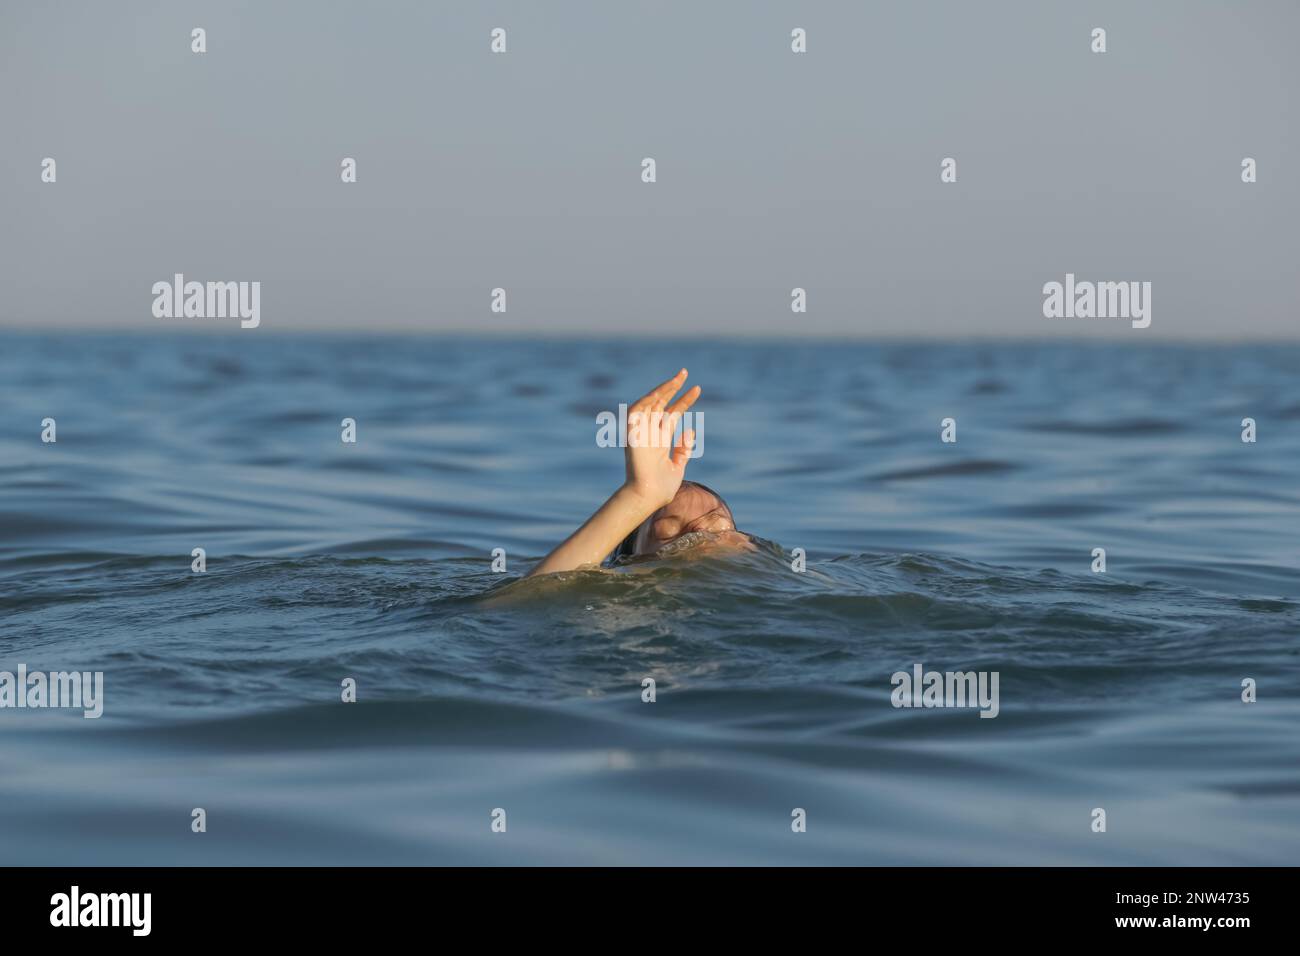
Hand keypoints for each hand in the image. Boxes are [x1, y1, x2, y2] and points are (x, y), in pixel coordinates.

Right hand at [623, 368, 699, 509]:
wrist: (649, 497)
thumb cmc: (662, 487)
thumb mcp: (678, 465)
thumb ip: (683, 449)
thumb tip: (690, 430)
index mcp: (660, 440)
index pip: (671, 414)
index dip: (683, 401)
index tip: (697, 389)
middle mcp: (650, 433)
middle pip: (661, 404)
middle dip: (672, 388)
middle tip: (685, 372)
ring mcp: (640, 432)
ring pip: (650, 403)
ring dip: (662, 389)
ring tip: (678, 378)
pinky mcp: (632, 434)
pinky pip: (637, 411)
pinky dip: (648, 400)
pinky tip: (662, 391)